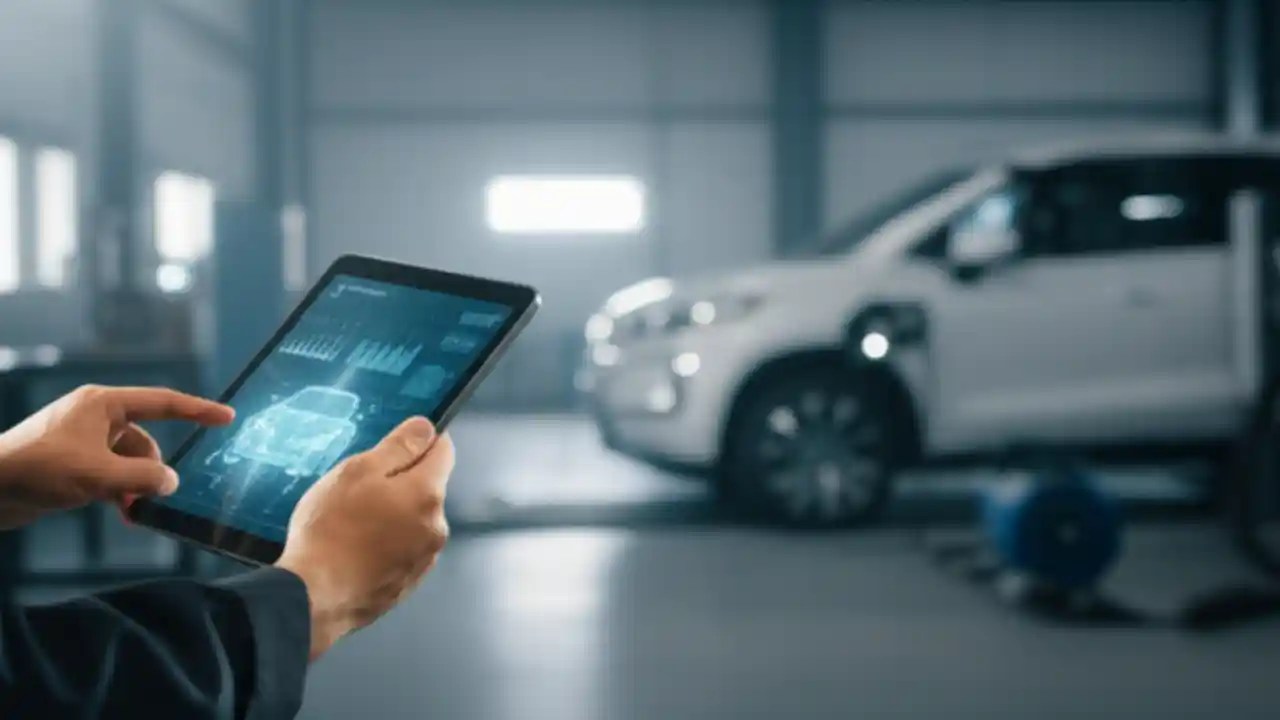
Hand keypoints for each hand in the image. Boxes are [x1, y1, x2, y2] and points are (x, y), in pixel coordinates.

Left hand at [0, 384, 234, 529]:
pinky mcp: (72, 460)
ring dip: (135, 485)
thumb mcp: (99, 475)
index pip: (162, 402)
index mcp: (103, 403)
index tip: (227, 417)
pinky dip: (119, 489)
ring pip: (129, 459)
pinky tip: (120, 512)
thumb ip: (142, 476)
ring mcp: (83, 438)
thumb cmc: (39, 469)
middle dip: (153, 470)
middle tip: (151, 498)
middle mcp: (96, 415)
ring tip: (130, 512)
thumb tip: (171, 481)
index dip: (197, 410)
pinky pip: (111, 471)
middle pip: (146, 439)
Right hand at [275, 416, 452, 660]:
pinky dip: (388, 546)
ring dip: (395, 517)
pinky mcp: (408, 585)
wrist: (313, 598)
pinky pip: (404, 551)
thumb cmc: (332, 527)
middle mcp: (437, 527)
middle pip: (428, 489)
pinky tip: (358, 551)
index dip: (423, 441)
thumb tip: (428, 427)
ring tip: (354, 525)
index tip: (397, 445)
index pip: (444, 452)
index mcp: (428, 493)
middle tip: (359, 490)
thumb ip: (398, 447)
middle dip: (403, 483)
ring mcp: (425, 560)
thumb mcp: (357, 472)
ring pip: (416, 522)